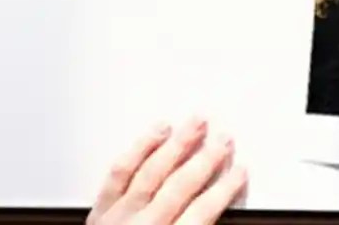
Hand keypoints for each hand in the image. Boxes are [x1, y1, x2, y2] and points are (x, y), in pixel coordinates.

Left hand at [88, 118, 247, 224]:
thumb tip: (215, 218)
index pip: (202, 214)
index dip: (224, 190)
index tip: (239, 172)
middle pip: (179, 187)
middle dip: (205, 161)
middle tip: (224, 140)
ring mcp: (118, 217)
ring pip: (151, 171)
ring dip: (176, 145)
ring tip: (195, 124)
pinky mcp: (99, 210)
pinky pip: (120, 171)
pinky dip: (139, 148)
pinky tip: (155, 132)